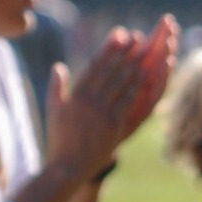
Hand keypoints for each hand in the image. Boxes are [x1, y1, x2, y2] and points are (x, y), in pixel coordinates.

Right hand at [45, 15, 176, 180]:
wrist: (67, 167)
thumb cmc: (58, 139)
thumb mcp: (53, 110)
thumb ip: (56, 87)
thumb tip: (58, 66)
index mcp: (76, 95)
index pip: (95, 65)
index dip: (108, 48)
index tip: (118, 34)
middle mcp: (89, 101)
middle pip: (111, 70)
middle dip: (124, 51)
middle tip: (136, 36)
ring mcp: (102, 113)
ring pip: (121, 83)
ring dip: (134, 64)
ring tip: (145, 51)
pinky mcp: (113, 126)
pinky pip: (128, 102)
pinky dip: (139, 87)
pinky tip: (148, 76)